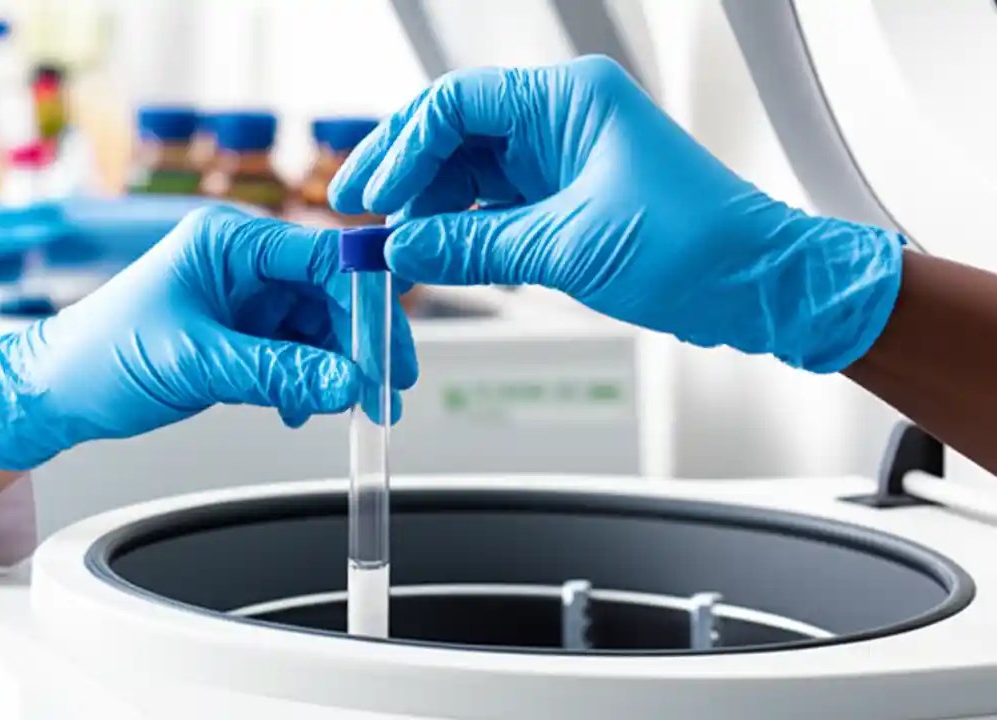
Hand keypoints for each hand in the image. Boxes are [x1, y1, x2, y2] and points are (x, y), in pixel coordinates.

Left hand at [0, 205, 417, 470]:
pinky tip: (301, 409)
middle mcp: (243, 263)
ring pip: (318, 329)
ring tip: (348, 410)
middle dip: (359, 345)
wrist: (57, 390)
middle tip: (383, 391)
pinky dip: (307, 382)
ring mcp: (244, 299)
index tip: (388, 349)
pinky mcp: (242, 334)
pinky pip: (295, 353)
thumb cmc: (103, 354)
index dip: (365, 301)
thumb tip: (348, 384)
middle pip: (330, 294)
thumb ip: (278, 373)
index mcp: (230, 242)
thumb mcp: (197, 363)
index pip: (324, 257)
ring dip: (336, 370)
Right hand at [330, 56, 903, 372]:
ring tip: (393, 246)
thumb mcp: (569, 247)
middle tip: (358, 209)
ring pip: (469, 171)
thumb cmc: (698, 247)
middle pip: (455, 132)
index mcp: (571, 100)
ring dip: (428, 207)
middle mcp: (563, 119)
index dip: (405, 147)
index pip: (459, 104)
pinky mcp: (566, 196)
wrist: (759, 286)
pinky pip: (493, 205)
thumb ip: (474, 247)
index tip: (371, 192)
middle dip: (404, 172)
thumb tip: (404, 249)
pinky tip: (432, 253)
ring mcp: (562, 157)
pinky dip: (460, 229)